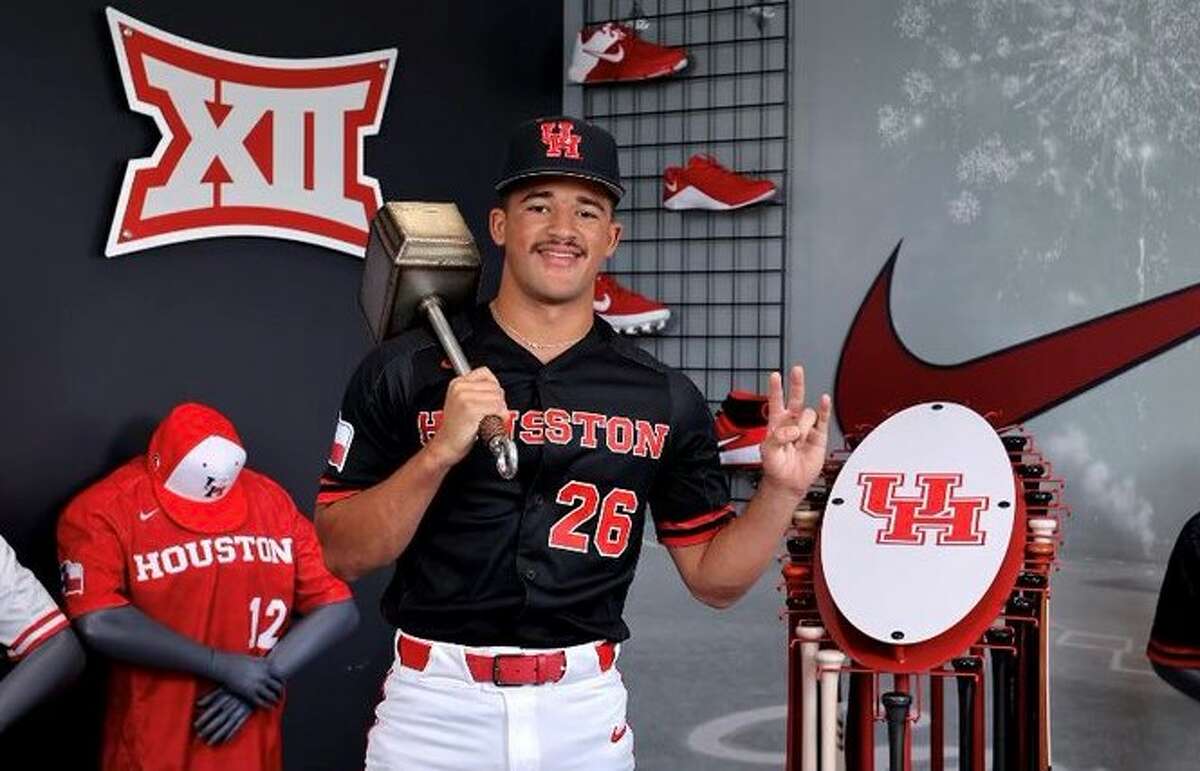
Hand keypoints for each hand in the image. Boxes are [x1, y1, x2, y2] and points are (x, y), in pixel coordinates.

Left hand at [194, 688, 253, 744]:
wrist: (256, 684)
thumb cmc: (236, 686)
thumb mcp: (223, 688)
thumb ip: (210, 696)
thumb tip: (198, 704)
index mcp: (225, 698)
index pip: (212, 710)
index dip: (203, 718)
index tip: (195, 725)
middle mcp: (231, 706)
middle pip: (219, 719)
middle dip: (209, 728)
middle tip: (200, 736)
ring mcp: (239, 711)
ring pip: (227, 725)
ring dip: (218, 734)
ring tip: (210, 742)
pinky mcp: (246, 714)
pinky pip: (238, 726)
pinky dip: (232, 733)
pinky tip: (225, 740)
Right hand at [206, 651, 283, 707]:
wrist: (225, 666)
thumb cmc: (239, 660)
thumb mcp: (255, 659)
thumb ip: (264, 662)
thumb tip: (271, 663)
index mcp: (267, 667)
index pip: (280, 677)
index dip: (282, 682)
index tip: (282, 686)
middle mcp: (264, 677)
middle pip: (278, 687)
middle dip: (280, 693)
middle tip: (280, 696)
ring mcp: (257, 686)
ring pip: (271, 696)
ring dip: (275, 700)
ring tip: (276, 703)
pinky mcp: (249, 694)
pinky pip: (261, 702)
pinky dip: (267, 706)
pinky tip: (269, 708)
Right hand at [425, 366, 507, 466]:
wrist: (446, 445)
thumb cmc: (456, 427)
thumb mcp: (461, 402)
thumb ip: (476, 391)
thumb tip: (496, 388)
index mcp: (457, 383)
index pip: (485, 372)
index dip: (494, 385)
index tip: (493, 397)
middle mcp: (459, 387)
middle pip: (494, 386)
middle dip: (499, 400)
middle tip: (493, 411)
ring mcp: (464, 397)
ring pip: (498, 397)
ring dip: (501, 409)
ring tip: (493, 417)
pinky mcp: (471, 409)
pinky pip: (497, 407)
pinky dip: (501, 416)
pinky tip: (495, 421)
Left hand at [759, 366, 831, 498]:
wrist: (788, 483)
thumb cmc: (775, 467)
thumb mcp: (768, 451)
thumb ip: (777, 437)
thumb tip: (793, 429)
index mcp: (777, 423)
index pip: (776, 402)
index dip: (775, 388)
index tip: (775, 375)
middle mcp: (791, 423)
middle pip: (795, 398)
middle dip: (796, 384)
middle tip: (797, 370)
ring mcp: (805, 428)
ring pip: (807, 414)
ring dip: (802, 425)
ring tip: (798, 440)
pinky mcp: (818, 436)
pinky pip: (823, 420)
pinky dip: (825, 409)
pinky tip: (824, 400)